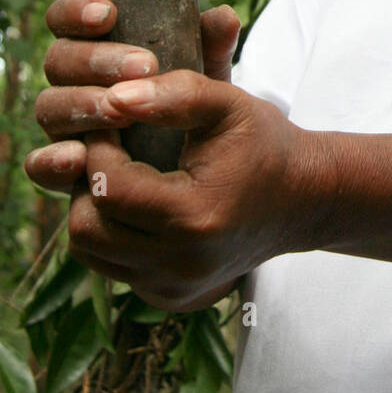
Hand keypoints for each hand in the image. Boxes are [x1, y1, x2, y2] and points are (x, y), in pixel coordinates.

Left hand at [25, 0, 319, 309]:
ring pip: (91, 253)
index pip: (108, 186)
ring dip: (96, 211)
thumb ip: (175, 94)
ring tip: (122, 176)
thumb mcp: (228, 104)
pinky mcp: (172, 298)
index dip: (98, 148)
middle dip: (88, 184)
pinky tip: (140, 207)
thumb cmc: (264, 145)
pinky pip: (114, 269)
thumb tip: (114, 96)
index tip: (111, 121)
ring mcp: (175, 288)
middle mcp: (181, 264)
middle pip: (87, 228)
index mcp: (194, 216)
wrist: (304, 199)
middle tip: (109, 151)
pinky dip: (114, 237)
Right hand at [29, 0, 240, 178]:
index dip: (76, 11)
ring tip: (119, 111)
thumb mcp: (205, 76)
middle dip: (96, 60)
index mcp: (94, 47)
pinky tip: (79, 158)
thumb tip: (224, 18)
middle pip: (58, 62)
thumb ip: (209, 48)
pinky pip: (39, 165)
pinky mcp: (64, 170)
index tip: (108, 13)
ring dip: (81, 105)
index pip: (65, 20)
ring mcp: (65, 126)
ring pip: (49, 107)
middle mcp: (72, 84)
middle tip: (142, 66)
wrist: (200, 168)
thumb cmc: (193, 107)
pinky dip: (53, 160)